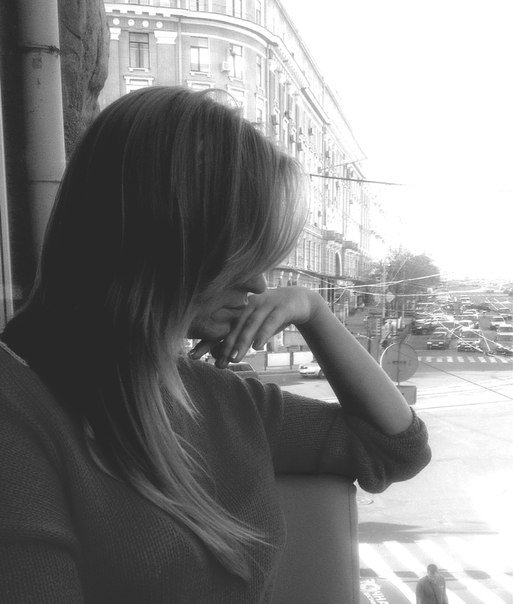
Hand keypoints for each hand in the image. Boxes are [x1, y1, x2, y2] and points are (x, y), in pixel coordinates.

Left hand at [189, 287, 323, 368]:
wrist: (300, 301)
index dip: (208, 342)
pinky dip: (263, 334)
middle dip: (224, 345)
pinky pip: (271, 322)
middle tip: (216, 362)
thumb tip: (221, 358)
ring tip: (233, 358)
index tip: (194, 356)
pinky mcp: (282, 308)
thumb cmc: (273, 316)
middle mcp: (250, 305)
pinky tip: (257, 347)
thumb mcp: (257, 327)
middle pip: (234, 327)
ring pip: (251, 325)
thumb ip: (242, 339)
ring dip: (241, 342)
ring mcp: (266, 305)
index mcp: (241, 310)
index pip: (223, 328)